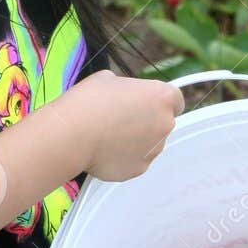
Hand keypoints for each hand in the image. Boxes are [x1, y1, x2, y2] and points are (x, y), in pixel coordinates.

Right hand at [69, 70, 184, 181]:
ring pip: (150, 144)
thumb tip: (125, 97)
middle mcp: (165, 124)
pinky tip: (105, 150)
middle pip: (162, 122)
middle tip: (119, 118)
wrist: (72, 134)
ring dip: (136, 140)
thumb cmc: (89, 101)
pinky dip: (124, 157)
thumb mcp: (109, 79)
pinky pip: (136, 160)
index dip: (159, 101)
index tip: (145, 103)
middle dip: (146, 121)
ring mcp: (154, 149)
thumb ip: (127, 89)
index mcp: (162, 97)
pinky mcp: (139, 169)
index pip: (175, 100)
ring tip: (108, 135)